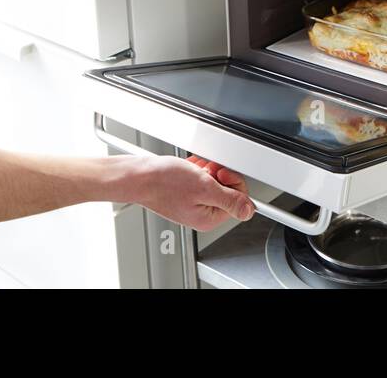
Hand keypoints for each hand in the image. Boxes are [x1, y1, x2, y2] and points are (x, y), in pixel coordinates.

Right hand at [127, 154, 254, 230]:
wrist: (138, 176)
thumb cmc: (163, 183)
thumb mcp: (204, 188)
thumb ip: (230, 199)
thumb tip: (249, 210)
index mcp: (209, 218)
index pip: (238, 198)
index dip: (232, 180)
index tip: (219, 173)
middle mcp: (202, 213)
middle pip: (226, 188)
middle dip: (217, 174)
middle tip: (203, 171)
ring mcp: (193, 203)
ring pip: (213, 181)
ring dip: (205, 170)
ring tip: (191, 169)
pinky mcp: (185, 193)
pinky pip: (200, 178)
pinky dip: (196, 169)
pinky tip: (186, 169)